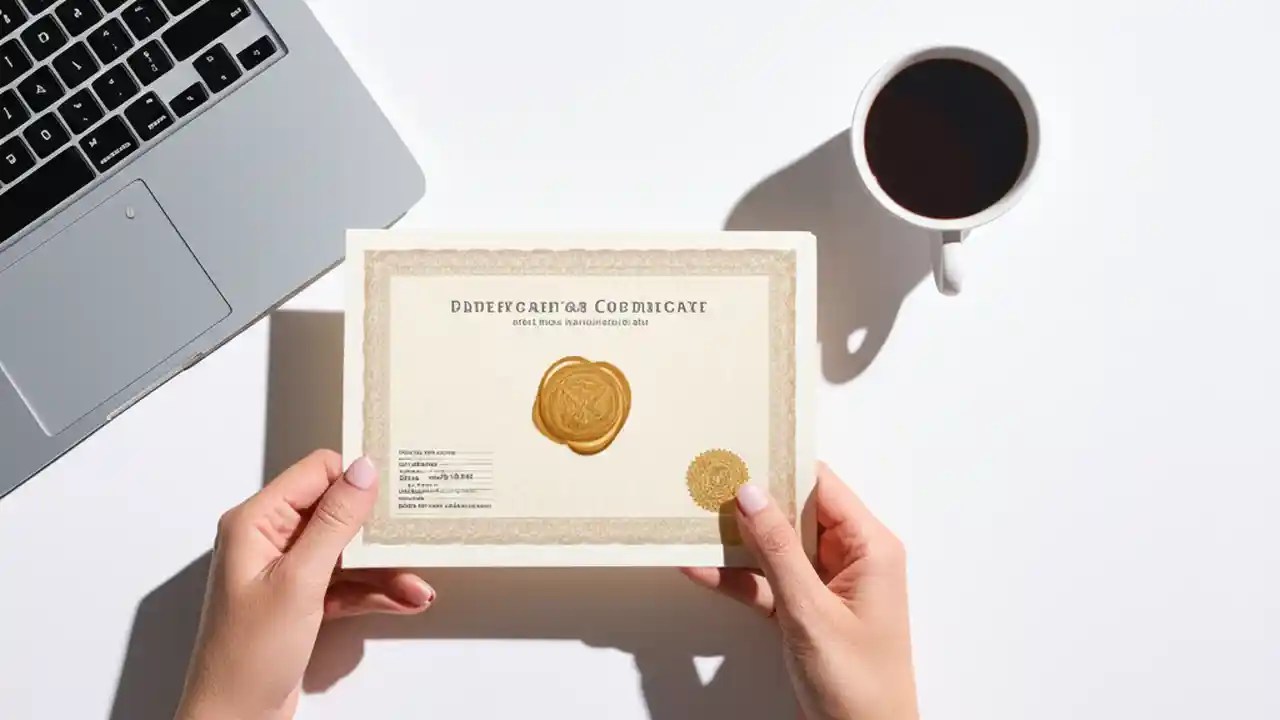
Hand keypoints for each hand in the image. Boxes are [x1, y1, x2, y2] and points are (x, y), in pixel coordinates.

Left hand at [176, 451, 434, 719]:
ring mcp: (286, 572)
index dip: (355, 476)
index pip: (314, 473)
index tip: (395, 486)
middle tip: (414, 532)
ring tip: (417, 584)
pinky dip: (373, 592)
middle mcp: (268, 540)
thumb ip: (334, 522)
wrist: (233, 719)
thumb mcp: (299, 581)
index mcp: (255, 522)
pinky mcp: (301, 600)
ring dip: (383, 568)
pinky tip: (403, 599)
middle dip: (377, 529)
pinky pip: (346, 583)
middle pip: (335, 512)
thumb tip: (362, 470)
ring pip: (347, 552)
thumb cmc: (246, 656)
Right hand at [682, 464, 917, 719]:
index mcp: (870, 547)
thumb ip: (777, 550)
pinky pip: (766, 581)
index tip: (740, 450)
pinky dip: (736, 577)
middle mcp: (851, 558)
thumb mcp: (810, 611)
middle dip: (752, 500)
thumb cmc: (858, 684)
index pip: (823, 487)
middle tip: (706, 480)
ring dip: (738, 539)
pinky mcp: (805, 610)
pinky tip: (698, 566)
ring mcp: (826, 585)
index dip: (782, 466)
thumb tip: (751, 494)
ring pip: (776, 547)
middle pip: (795, 512)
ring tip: (692, 517)